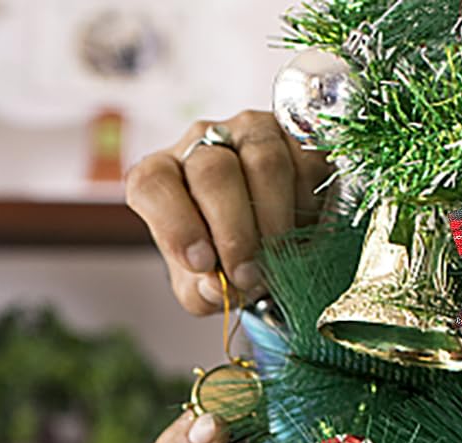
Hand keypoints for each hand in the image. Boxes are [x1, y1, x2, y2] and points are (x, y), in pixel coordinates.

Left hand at [126, 111, 331, 313]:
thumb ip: (202, 292)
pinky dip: (307, 202)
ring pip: (264, 163)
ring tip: (278, 258)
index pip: (153, 185)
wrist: (264, 241)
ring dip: (274, 219)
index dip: (176, 226)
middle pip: (213, 174)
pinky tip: (302, 227)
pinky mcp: (293, 132)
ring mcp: (248, 131)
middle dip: (233, 232)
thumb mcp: (200, 286)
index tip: (202, 265)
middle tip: (247, 273)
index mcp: (159, 175)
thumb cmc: (218, 258)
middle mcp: (200, 143)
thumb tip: (218, 288)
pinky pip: (305, 160)